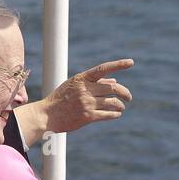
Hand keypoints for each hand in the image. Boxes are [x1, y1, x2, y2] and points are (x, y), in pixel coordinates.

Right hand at [14, 59, 134, 146]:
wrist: (47, 115)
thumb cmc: (61, 98)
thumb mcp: (74, 85)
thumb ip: (95, 82)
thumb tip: (114, 79)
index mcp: (82, 79)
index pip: (103, 68)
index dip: (118, 65)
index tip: (131, 62)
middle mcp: (85, 89)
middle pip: (113, 88)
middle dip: (125, 93)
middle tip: (129, 97)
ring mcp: (86, 103)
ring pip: (113, 102)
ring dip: (120, 105)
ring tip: (121, 107)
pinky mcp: (87, 117)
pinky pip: (108, 114)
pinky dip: (115, 114)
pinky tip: (116, 114)